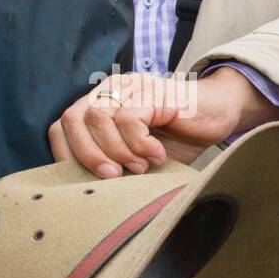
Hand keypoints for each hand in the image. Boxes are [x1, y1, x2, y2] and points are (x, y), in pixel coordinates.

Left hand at [49, 69, 278, 178]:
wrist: (216, 115)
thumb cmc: (175, 139)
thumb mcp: (135, 156)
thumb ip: (110, 163)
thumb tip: (83, 190)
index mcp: (100, 104)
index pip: (62, 125)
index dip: (66, 154)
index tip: (82, 181)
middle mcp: (110, 90)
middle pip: (73, 119)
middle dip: (88, 155)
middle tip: (112, 177)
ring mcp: (130, 87)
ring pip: (99, 118)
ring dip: (117, 151)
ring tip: (140, 167)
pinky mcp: (152, 91)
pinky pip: (130, 119)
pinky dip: (140, 144)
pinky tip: (157, 155)